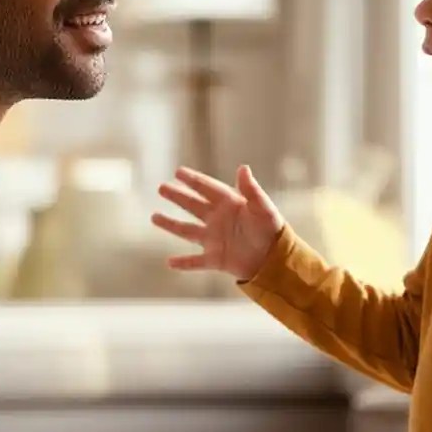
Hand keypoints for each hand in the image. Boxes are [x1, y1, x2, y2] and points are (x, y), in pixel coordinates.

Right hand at [151, 165, 285, 282]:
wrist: (276, 259)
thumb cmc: (273, 230)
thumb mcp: (263, 208)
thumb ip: (251, 190)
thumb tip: (242, 167)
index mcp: (229, 204)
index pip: (207, 189)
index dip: (193, 180)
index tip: (178, 171)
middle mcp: (218, 220)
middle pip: (192, 206)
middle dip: (177, 197)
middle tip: (161, 188)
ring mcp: (215, 239)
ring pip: (187, 231)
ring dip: (171, 225)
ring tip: (154, 217)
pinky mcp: (216, 259)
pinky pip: (195, 262)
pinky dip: (183, 263)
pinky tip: (169, 262)